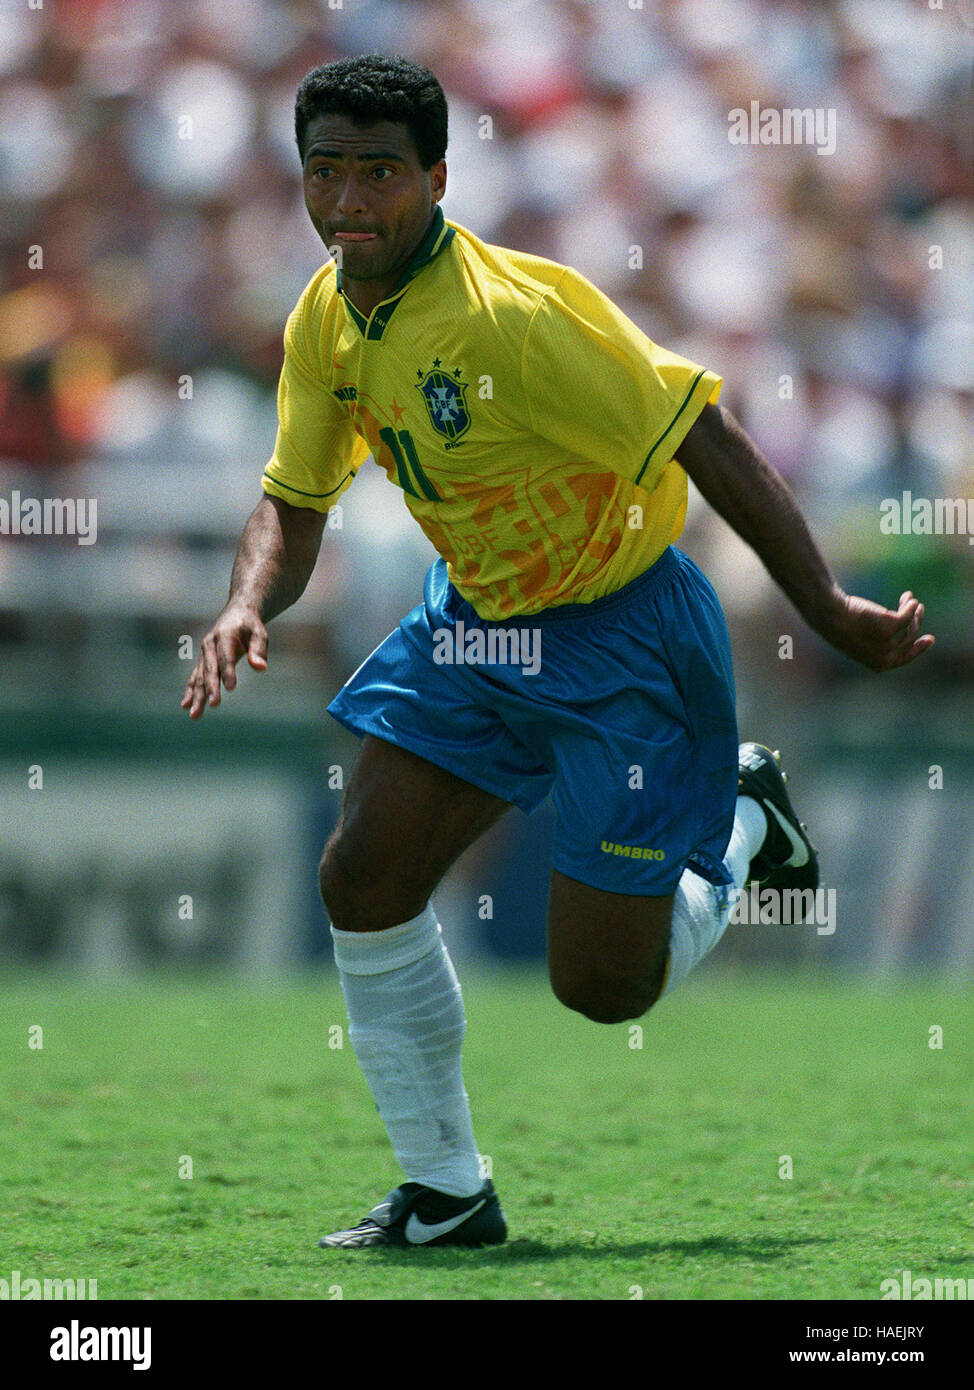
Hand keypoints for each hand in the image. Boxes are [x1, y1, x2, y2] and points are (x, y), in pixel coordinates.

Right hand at [181, 604, 267, 718]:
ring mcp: (204, 654)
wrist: (236, 613)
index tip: (231, 688)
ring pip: (199, 677)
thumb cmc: (250, 626)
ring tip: (194, 714)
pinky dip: (191, 691)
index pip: (226, 657)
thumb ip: (259, 649)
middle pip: (209, 669)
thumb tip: (260, 668)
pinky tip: (186, 706)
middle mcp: (209, 645)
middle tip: (213, 704)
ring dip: (197, 696)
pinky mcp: (203, 661)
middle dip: (210, 688)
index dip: (228, 672)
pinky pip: (195, 677)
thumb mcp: (259, 633)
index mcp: (224, 636)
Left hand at [824, 590, 934, 671]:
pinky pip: (907, 614)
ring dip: (913, 610)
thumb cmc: (840, 626)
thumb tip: (897, 632)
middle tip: (919, 609)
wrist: (830, 615)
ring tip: (911, 600)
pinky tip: (908, 597)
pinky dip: (910, 605)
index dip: (918, 649)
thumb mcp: (858, 640)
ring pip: (909, 625)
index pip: (904, 658)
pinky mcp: (891, 626)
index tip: (930, 638)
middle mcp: (886, 657)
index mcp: (878, 664)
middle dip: (917, 623)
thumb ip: (876, 642)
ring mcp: (889, 642)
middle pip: (909, 639)